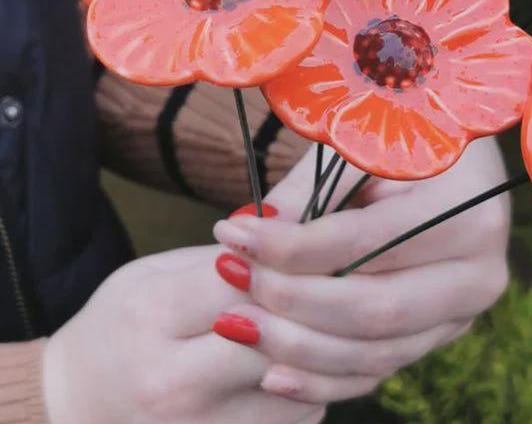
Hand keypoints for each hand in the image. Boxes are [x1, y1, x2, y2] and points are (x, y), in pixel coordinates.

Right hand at [43, 247, 324, 423]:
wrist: (79, 403)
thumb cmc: (123, 324)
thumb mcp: (157, 272)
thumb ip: (222, 258)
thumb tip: (293, 232)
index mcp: (154, 315)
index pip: (248, 280)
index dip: (293, 258)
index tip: (320, 241)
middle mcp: (173, 380)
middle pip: (279, 334)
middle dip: (318, 302)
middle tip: (345, 276)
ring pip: (300, 382)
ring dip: (326, 346)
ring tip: (333, 315)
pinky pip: (298, 417)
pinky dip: (312, 384)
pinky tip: (309, 359)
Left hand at [211, 137, 510, 403]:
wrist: (460, 167)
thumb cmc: (406, 143)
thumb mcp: (363, 149)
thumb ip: (310, 189)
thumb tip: (245, 231)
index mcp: (470, 213)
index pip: (364, 241)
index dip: (291, 245)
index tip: (231, 234)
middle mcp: (479, 274)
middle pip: (372, 309)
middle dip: (289, 301)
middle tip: (230, 278)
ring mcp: (464, 314)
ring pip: (373, 353)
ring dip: (295, 347)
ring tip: (235, 323)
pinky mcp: (441, 336)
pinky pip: (380, 372)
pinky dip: (323, 381)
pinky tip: (272, 374)